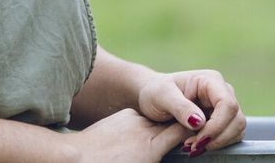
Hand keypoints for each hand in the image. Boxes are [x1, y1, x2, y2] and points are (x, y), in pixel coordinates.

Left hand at [70, 108, 188, 162]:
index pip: (181, 133)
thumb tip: (162, 154)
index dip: (192, 133)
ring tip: (153, 146)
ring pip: (155, 124)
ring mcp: (132, 120)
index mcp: (151, 146)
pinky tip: (136, 139)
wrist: (75, 156)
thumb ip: (156, 157)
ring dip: (158, 132)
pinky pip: (139, 121)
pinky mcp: (121, 117)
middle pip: (171, 127)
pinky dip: (142, 129)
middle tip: (187, 140)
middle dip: (179, 132)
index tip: (199, 137)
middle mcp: (145, 129)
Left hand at [136, 70, 244, 155]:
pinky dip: (216, 144)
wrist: (151, 97)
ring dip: (217, 143)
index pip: (227, 104)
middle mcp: (221, 91)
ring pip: (236, 129)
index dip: (217, 125)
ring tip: (192, 147)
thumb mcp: (162, 96)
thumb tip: (200, 121)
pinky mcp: (222, 119)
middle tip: (192, 146)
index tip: (199, 139)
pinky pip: (230, 135)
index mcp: (210, 80)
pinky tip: (197, 145)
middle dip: (217, 137)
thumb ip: (180, 107)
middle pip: (236, 119)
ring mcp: (224, 106)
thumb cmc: (155, 91)